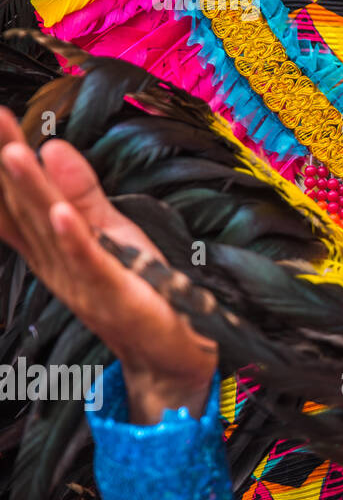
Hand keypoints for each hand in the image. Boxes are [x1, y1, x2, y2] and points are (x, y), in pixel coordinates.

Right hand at [0, 106, 216, 423]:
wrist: (169, 352)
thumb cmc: (140, 288)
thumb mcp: (110, 231)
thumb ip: (81, 192)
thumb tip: (51, 147)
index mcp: (51, 247)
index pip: (16, 201)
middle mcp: (56, 263)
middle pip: (25, 207)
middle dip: (3, 164)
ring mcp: (81, 280)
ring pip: (50, 230)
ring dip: (30, 191)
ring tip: (10, 152)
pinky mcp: (114, 293)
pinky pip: (90, 262)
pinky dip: (74, 237)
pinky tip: (60, 212)